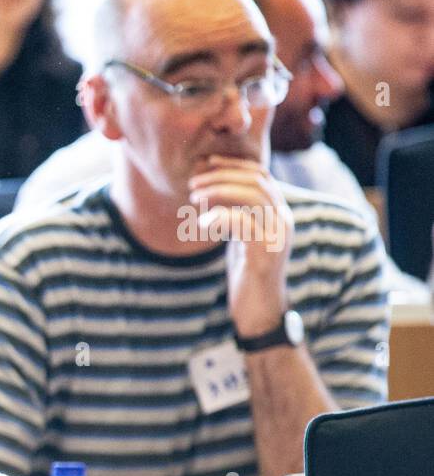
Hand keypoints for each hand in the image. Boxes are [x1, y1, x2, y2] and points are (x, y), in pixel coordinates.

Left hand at [187, 156, 293, 337]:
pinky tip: (201, 224)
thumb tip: (214, 192)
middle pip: (256, 181)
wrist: (260, 312)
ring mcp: (278, 236)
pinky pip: (243, 223)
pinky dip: (219, 218)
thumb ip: (237, 215)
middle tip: (192, 183)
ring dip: (218, 192)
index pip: (261, 175)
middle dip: (222, 176)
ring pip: (253, 196)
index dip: (233, 165)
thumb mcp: (242, 239)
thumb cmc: (248, 275)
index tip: (206, 163)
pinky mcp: (266, 254)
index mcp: (279, 213)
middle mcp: (284, 220)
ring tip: (193, 198)